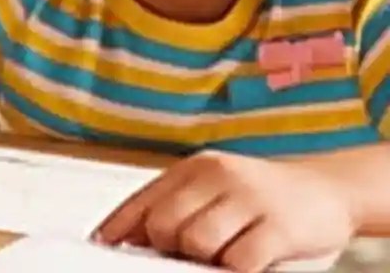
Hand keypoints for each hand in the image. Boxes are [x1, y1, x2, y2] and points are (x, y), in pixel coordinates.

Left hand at [94, 151, 356, 271]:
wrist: (330, 189)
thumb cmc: (262, 199)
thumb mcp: (215, 192)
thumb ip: (175, 208)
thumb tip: (125, 239)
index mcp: (194, 168)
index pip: (141, 200)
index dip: (116, 229)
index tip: (99, 249)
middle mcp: (218, 176)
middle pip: (163, 224)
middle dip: (168, 249)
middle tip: (189, 256)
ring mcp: (249, 198)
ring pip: (196, 242)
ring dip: (205, 261)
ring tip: (225, 254)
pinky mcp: (280, 226)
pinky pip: (240, 261)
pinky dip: (236, 270)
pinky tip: (246, 263)